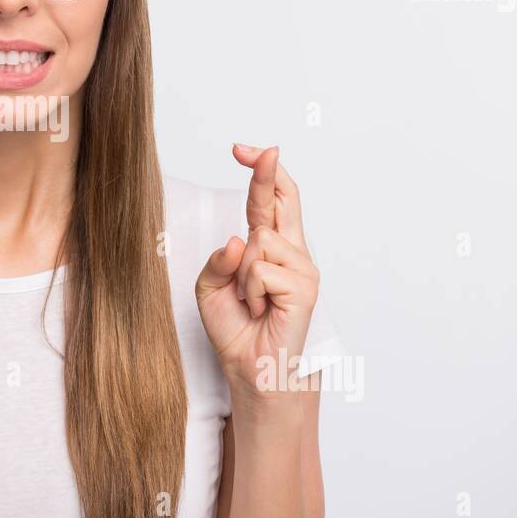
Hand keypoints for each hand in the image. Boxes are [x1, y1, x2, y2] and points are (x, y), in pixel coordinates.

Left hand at [194, 144, 319, 401]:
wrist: (250, 368)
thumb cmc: (236, 329)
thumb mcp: (211, 288)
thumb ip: (218, 260)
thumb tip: (238, 238)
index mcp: (269, 246)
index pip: (268, 200)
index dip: (260, 171)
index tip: (243, 149)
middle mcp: (290, 251)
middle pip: (282, 198)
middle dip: (265, 172)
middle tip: (250, 149)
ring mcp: (302, 267)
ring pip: (258, 241)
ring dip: (242, 275)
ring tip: (250, 302)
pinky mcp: (305, 286)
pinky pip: (261, 269)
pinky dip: (249, 291)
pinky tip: (259, 310)